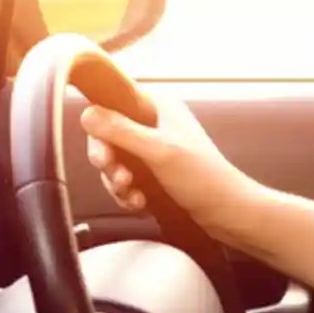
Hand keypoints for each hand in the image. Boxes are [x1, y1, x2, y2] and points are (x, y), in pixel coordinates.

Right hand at [83, 92, 254, 231]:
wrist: (227, 210)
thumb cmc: (201, 176)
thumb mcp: (158, 150)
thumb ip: (121, 131)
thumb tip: (86, 113)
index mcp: (159, 106)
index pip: (113, 102)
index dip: (100, 126)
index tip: (104, 153)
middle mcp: (154, 123)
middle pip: (108, 136)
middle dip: (108, 161)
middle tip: (117, 178)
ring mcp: (154, 148)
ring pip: (116, 162)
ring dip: (117, 182)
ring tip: (132, 195)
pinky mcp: (154, 172)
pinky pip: (127, 179)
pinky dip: (128, 193)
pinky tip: (140, 204)